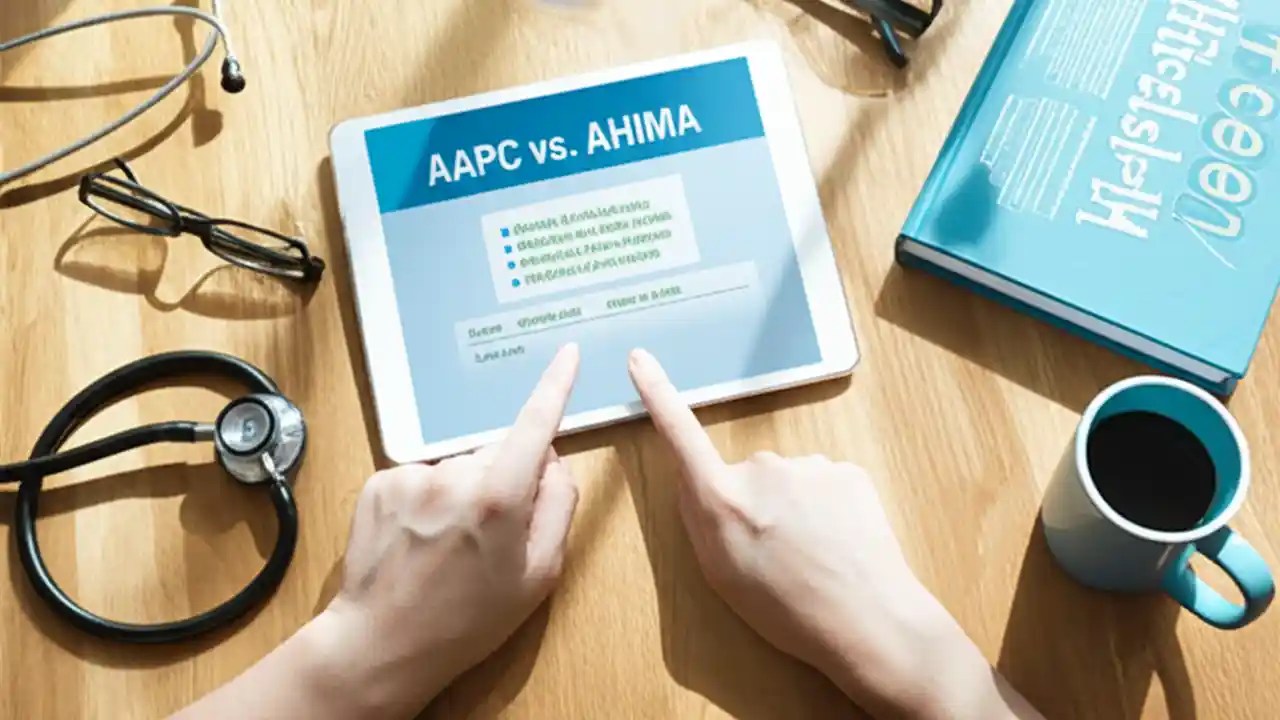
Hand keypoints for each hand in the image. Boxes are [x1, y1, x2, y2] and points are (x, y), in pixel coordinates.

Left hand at [321, 344, 581, 714]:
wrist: (381, 643)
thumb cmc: (467, 621)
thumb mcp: (539, 576)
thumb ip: (558, 507)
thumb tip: (553, 461)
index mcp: (499, 498)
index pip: (535, 425)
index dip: (555, 387)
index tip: (567, 354)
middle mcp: (453, 476)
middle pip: (498, 455)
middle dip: (503, 482)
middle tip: (489, 539)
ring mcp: (412, 476)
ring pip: (458, 468)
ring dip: (461, 494)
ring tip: (447, 547)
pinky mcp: (379, 481)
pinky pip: (423, 477)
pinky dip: (427, 500)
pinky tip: (419, 540)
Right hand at [628, 349, 1041, 719]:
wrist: (869, 621)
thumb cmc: (786, 610)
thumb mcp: (720, 574)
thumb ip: (700, 518)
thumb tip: (692, 481)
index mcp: (722, 499)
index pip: (680, 435)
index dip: (657, 394)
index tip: (640, 358)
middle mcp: (762, 469)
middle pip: (746, 476)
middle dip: (755, 505)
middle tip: (775, 557)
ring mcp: (809, 465)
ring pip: (789, 482)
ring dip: (795, 510)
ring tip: (813, 559)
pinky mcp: (848, 470)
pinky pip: (824, 485)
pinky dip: (828, 510)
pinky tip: (839, 546)